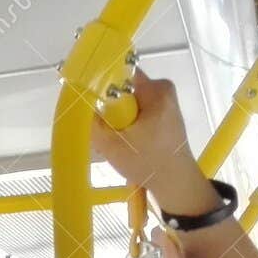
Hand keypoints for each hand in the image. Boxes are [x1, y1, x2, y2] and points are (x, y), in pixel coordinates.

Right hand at [91, 71, 216, 213]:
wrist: (176, 183)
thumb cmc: (147, 164)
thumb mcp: (111, 145)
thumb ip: (93, 121)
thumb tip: (82, 102)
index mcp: (155, 91)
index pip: (119, 74)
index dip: (102, 89)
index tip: (94, 108)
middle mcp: (163, 89)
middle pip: (124, 89)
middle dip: (112, 109)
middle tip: (108, 133)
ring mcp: (166, 100)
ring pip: (130, 101)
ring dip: (120, 119)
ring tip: (119, 141)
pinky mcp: (166, 112)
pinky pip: (138, 109)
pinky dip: (130, 123)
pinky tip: (129, 142)